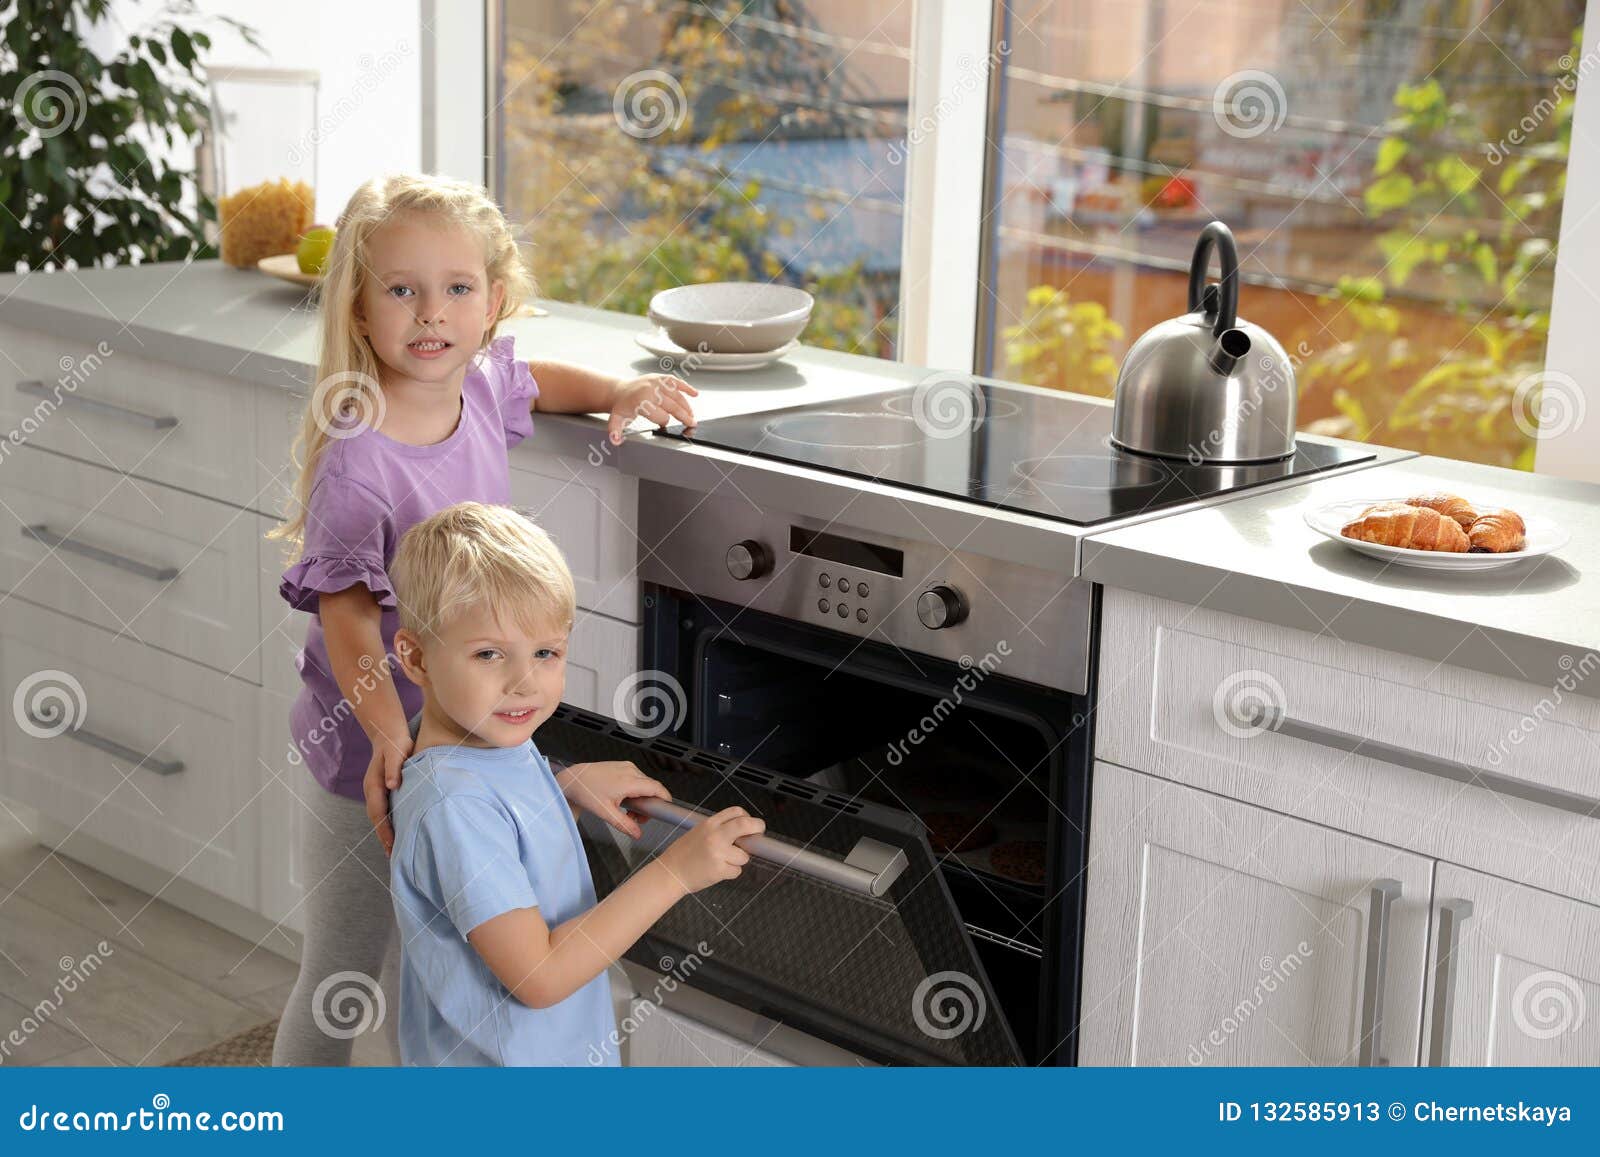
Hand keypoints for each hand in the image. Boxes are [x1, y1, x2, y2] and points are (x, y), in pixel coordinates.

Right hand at [364, 731, 413, 856]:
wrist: (388, 733)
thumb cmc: (395, 742)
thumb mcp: (397, 751)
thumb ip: (394, 768)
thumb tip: (392, 786)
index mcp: (374, 784)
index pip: (378, 813)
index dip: (385, 830)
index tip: (392, 845)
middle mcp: (372, 790)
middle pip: (376, 819)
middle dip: (384, 838)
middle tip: (394, 857)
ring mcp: (376, 791)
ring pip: (379, 817)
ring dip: (386, 833)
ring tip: (394, 852)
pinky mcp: (382, 790)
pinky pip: (384, 811)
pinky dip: (389, 823)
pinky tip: (397, 831)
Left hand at [558, 760, 669, 837]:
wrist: (573, 779)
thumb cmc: (586, 791)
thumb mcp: (605, 813)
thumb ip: (624, 824)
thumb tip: (637, 833)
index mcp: (628, 781)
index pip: (656, 788)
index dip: (665, 799)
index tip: (666, 809)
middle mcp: (630, 770)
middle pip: (651, 788)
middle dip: (649, 804)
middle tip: (636, 818)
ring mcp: (626, 766)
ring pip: (644, 783)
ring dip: (641, 798)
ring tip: (628, 810)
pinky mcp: (622, 766)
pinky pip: (637, 778)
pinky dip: (635, 790)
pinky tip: (624, 799)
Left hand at [606, 374, 697, 443]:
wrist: (620, 391)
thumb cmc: (622, 407)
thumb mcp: (617, 420)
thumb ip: (615, 431)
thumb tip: (615, 440)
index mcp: (641, 402)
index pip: (661, 416)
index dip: (664, 422)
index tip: (664, 425)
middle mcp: (650, 390)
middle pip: (672, 406)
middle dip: (683, 416)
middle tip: (691, 423)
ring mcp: (656, 382)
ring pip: (677, 395)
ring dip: (687, 406)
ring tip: (692, 416)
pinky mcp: (660, 377)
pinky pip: (676, 382)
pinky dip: (686, 387)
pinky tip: (695, 394)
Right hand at [656, 806, 765, 894]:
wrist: (670, 872)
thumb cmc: (683, 854)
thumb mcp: (699, 832)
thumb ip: (719, 829)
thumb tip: (743, 831)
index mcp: (709, 823)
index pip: (737, 812)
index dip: (748, 817)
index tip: (751, 824)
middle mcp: (715, 835)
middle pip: (746, 825)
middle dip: (757, 828)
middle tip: (758, 835)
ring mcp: (718, 853)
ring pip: (744, 856)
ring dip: (738, 860)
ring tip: (722, 862)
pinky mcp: (719, 870)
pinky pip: (737, 871)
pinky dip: (731, 872)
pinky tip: (717, 871)